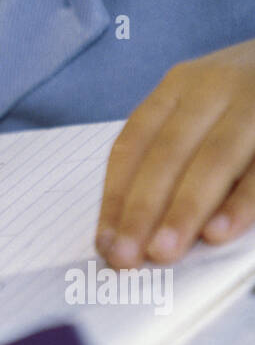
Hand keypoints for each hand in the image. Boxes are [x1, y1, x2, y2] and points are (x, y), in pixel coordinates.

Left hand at [95, 39, 254, 267]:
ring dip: (185, 209)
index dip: (116, 195)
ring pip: (213, 159)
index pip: (135, 142)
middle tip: (128, 257)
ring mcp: (252, 105)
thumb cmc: (241, 101)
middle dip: (143, 208)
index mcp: (178, 87)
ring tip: (164, 251)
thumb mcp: (201, 110)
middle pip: (168, 152)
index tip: (105, 242)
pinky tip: (219, 232)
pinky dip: (240, 203)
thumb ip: (171, 156)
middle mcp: (212, 89)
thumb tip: (132, 229)